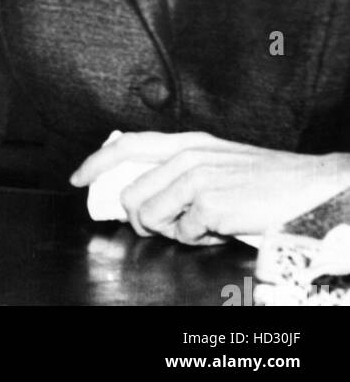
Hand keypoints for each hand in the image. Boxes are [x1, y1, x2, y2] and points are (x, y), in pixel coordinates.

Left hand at [71, 130, 349, 244]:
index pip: (126, 144)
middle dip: (136, 218)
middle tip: (158, 226)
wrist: (306, 186)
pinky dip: (195, 239)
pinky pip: (182, 234)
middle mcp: (187, 155)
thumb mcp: (217, 159)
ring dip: (168, 230)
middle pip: (130, 190)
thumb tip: (143, 188)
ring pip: (149, 215)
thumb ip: (181, 167)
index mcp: (187, 142)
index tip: (77, 178)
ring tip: (196, 226)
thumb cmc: (264, 178)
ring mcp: (196, 178)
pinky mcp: (209, 204)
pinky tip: (216, 230)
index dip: (95, 162)